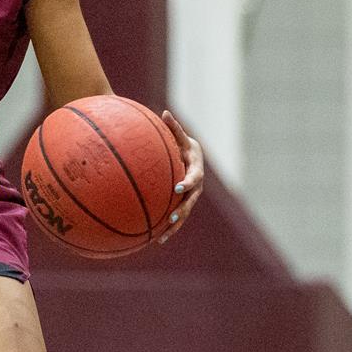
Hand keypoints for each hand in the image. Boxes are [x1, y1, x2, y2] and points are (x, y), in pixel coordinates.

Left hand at [157, 110, 204, 244]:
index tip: (178, 187)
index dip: (187, 183)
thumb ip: (174, 128)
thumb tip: (165, 112)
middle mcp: (196, 187)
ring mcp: (190, 197)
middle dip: (181, 210)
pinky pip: (176, 217)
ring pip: (184, 214)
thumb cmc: (183, 146)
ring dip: (174, 226)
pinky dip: (168, 228)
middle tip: (171, 217)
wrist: (193, 157)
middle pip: (190, 201)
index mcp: (196, 170)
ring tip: (162, 237)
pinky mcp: (183, 204)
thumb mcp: (180, 137)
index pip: (193, 178)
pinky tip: (155, 239)